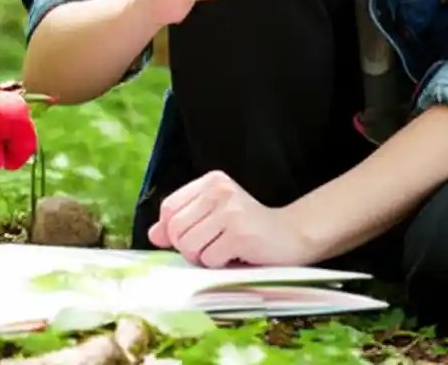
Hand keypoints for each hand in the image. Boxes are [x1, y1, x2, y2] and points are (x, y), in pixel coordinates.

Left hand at [147, 170, 313, 267]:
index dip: (171, 230)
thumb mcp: (215, 216)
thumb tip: (153, 235)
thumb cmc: (250, 228)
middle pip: (176, 229)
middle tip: (210, 248)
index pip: (169, 208)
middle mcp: (220, 191)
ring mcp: (231, 211)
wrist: (293, 234)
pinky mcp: (241, 234)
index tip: (188, 239)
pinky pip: (210, 259)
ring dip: (203, 259)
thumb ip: (183, 221)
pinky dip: (219, 265)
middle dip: (187, 248)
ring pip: (189, 246)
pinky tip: (237, 256)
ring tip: (223, 252)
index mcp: (211, 182)